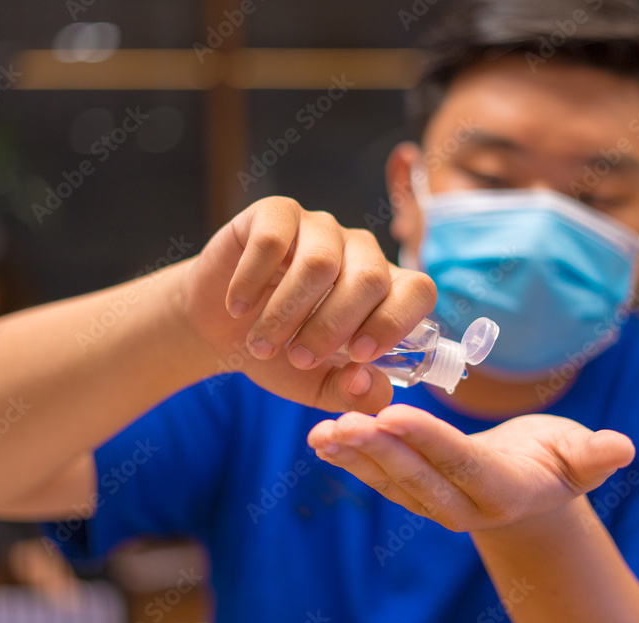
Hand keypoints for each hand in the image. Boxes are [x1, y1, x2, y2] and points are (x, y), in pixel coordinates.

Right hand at [181, 197, 436, 413]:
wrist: (219, 330)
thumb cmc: (279, 356)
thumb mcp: (318, 386)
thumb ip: (351, 392)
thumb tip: (366, 382)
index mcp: (384, 290)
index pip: (418, 290)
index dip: (395, 322)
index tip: (359, 356)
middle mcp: (359, 251)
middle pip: (369, 278)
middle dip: (332, 328)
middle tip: (298, 359)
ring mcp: (319, 228)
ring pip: (320, 264)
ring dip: (288, 314)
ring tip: (262, 344)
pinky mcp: (276, 213)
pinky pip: (273, 241)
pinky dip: (252, 282)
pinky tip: (240, 308)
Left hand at [307, 404, 634, 531]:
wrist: (529, 492)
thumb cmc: (556, 461)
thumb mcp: (578, 456)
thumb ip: (593, 455)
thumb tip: (623, 447)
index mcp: (503, 488)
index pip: (460, 461)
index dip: (429, 439)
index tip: (394, 414)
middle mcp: (463, 504)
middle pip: (417, 474)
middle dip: (378, 448)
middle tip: (344, 422)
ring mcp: (433, 504)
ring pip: (390, 480)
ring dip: (354, 456)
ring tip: (323, 433)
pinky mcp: (413, 495)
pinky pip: (379, 479)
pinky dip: (350, 460)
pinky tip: (322, 441)